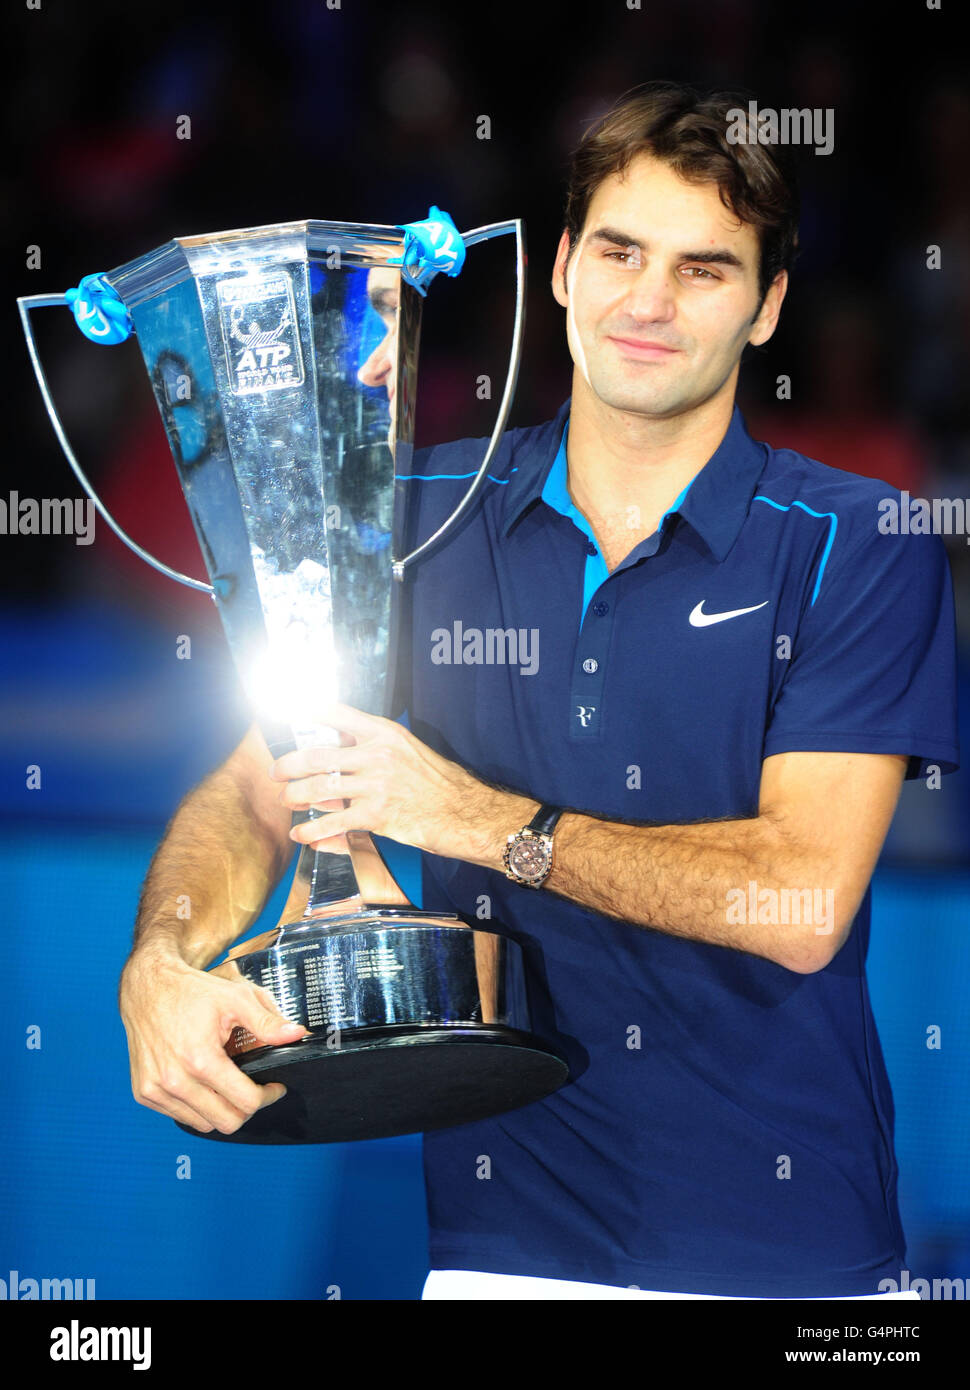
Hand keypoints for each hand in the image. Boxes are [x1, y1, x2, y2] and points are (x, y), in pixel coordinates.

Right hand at [119, 944, 307, 1134]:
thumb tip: (297, 1034)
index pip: (246, 1102)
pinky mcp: (144, 1092)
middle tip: (253, 1088)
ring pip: (203, 1124)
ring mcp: (156, 1090)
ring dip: (220, 1109)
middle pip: (227, 1122)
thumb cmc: (192, 992)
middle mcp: (175, 1080)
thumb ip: (267, 1021)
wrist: (147, 987)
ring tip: (227, 1083)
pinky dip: (196, 1107)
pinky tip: (203, 1083)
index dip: (268, 1096)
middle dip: (246, 1108)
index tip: (274, 1087)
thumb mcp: (235, 998)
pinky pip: (180, 1116)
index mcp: (201, 1060)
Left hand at [270, 703, 533, 866]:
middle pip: (318, 754)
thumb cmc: (438, 781)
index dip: (310, 711)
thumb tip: (340, 745)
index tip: (290, 711)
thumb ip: (375, 745)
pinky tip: (301, 835)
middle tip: (276, 771)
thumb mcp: (409, 749)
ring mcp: (376, 785)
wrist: (463, 811)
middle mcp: (378, 754)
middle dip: (289, 764)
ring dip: (296, 796)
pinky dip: (312, 830)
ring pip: (320, 788)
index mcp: (385, 733)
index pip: (339, 714)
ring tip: (286, 801)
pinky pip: (335, 821)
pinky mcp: (378, 815)